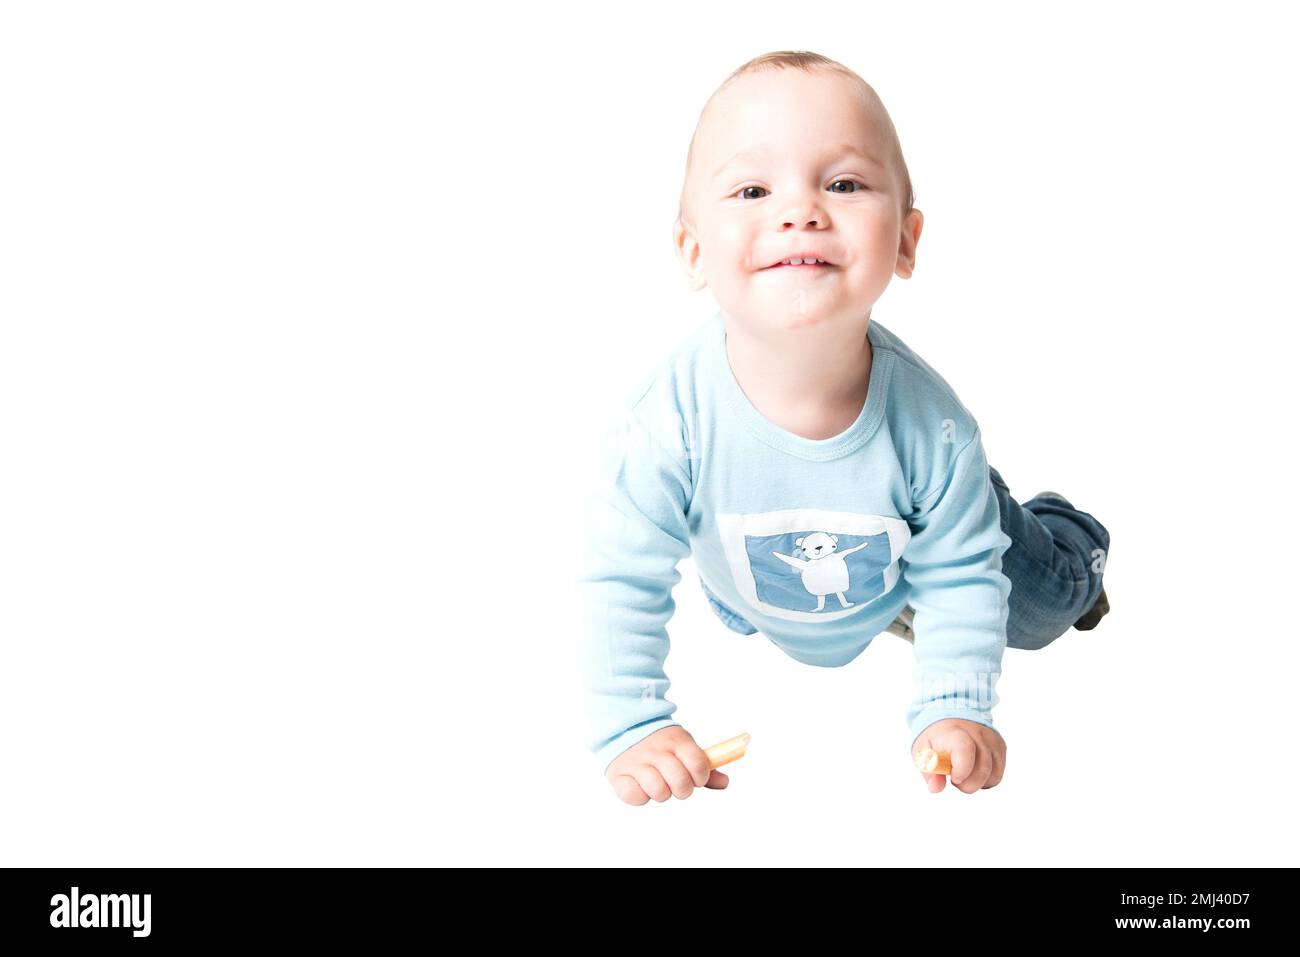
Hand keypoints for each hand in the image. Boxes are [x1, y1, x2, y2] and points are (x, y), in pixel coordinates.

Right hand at [605, 726, 729, 804]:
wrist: (625, 727)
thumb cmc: (661, 745)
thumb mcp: (684, 747)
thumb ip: (704, 767)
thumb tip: (725, 782)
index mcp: (675, 741)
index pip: (698, 763)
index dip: (701, 776)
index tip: (697, 777)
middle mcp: (656, 750)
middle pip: (680, 780)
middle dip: (683, 789)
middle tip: (677, 784)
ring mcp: (636, 762)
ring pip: (658, 790)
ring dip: (662, 793)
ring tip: (658, 784)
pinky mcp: (618, 774)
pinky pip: (633, 795)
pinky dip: (640, 796)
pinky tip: (641, 787)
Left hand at [911, 719, 1005, 793]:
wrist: (950, 717)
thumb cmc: (936, 738)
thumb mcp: (924, 752)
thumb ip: (929, 771)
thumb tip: (935, 788)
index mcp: (954, 732)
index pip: (964, 749)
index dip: (961, 770)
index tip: (953, 778)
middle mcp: (977, 733)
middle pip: (982, 768)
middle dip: (967, 784)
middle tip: (954, 780)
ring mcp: (991, 739)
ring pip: (993, 775)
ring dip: (977, 783)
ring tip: (963, 773)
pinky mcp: (1000, 746)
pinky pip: (997, 774)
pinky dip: (986, 780)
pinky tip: (973, 772)